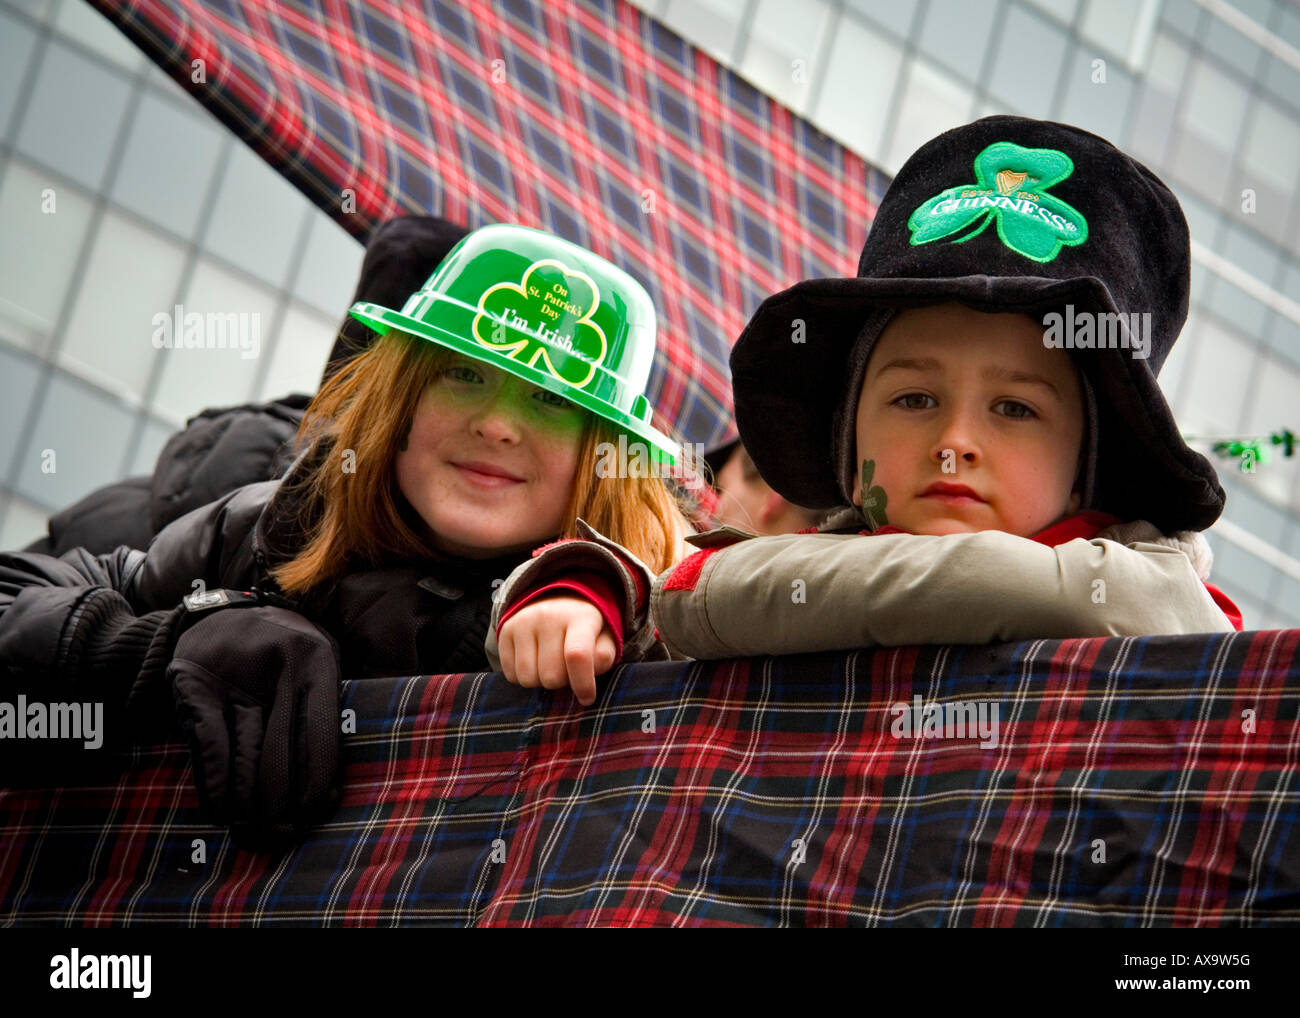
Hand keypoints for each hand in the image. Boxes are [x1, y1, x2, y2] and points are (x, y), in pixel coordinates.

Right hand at [167, 605, 341, 842]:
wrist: (219, 615)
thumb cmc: (281, 654)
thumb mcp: (315, 663)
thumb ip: (323, 711)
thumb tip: (329, 790)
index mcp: (317, 660)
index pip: (321, 729)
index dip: (319, 776)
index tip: (317, 811)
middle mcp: (278, 665)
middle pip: (282, 749)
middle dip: (282, 801)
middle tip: (282, 835)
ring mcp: (234, 676)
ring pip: (245, 754)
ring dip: (249, 803)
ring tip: (254, 834)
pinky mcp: (196, 687)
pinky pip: (210, 747)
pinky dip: (217, 784)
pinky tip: (223, 810)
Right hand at [498, 596, 616, 706]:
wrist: (555, 600)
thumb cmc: (584, 629)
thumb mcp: (604, 639)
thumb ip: (603, 658)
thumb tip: (589, 675)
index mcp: (579, 617)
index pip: (577, 656)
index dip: (582, 684)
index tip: (587, 698)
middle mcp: (548, 616)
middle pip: (551, 676)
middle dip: (561, 682)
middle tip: (566, 670)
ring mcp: (523, 622)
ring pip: (528, 679)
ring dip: (541, 682)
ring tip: (550, 666)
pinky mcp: (505, 631)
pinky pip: (511, 675)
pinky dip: (523, 677)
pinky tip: (534, 662)